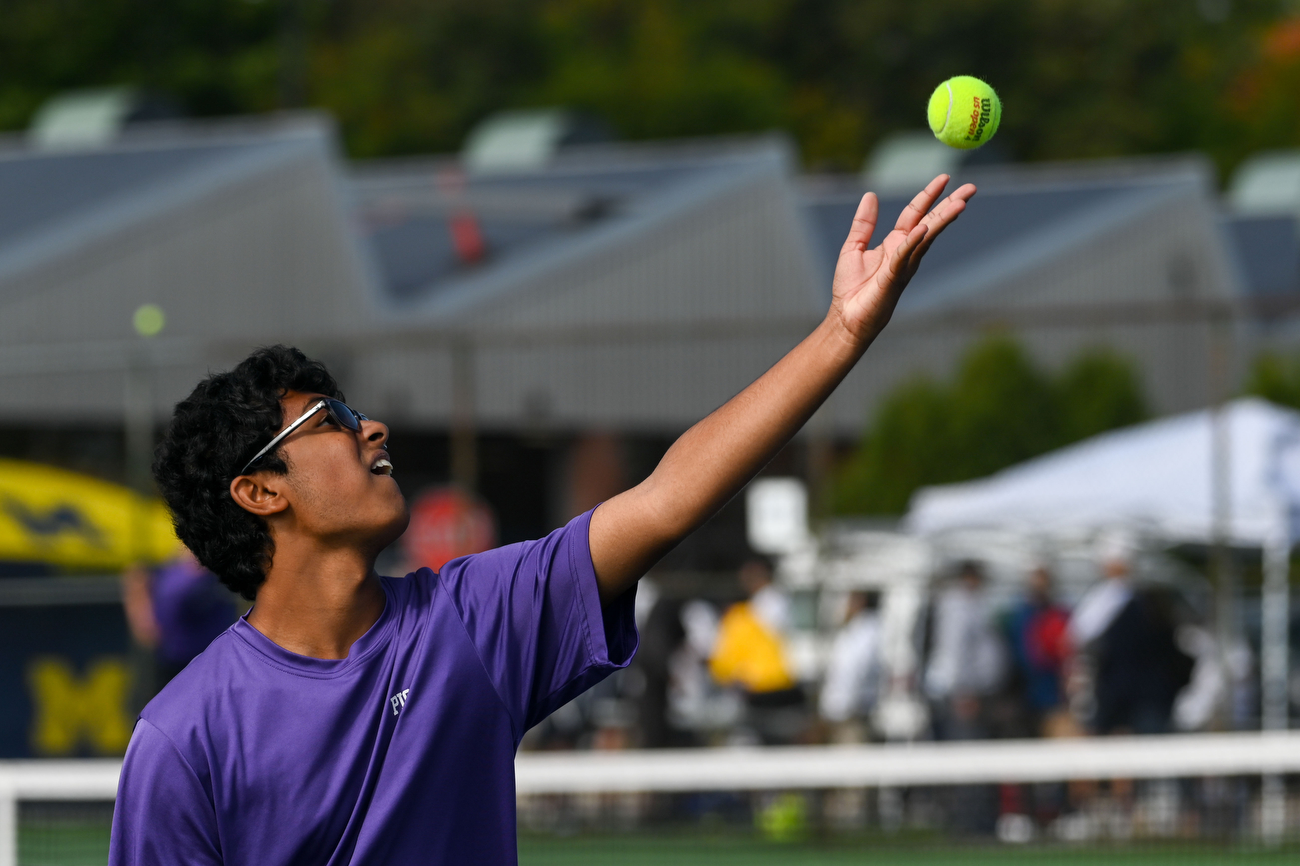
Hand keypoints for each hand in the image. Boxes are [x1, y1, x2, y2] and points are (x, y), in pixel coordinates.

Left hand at [830, 174, 975, 344]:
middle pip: (931, 222)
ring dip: (942, 220)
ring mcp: (904, 265)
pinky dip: (912, 241)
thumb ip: (863, 223)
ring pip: (927, 237)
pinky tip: (921, 228)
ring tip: (961, 204)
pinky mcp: (894, 277)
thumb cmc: (851, 288)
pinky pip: (904, 255)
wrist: (847, 317)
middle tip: (972, 188)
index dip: (929, 195)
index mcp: (896, 242)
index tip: (946, 178)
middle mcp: (906, 252)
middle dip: (951, 204)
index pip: (916, 213)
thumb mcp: (853, 247)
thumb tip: (870, 195)